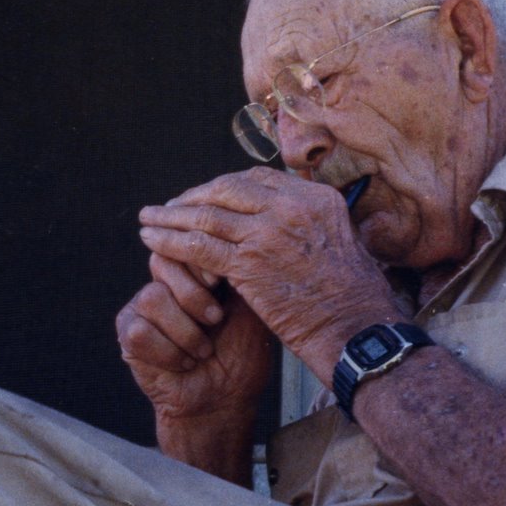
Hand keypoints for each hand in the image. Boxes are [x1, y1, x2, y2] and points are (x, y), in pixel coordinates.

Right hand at [116, 254, 274, 422]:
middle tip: (215, 320)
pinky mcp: (128, 335)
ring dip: (185, 331)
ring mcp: (142, 309)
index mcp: (195, 273)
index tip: (218, 282)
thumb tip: (226, 246)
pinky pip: (141, 331)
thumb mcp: (250, 308)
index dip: (199, 259)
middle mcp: (165, 285)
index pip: (184, 243)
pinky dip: (169, 352)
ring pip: (151, 298)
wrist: (225, 400)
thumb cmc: (241, 357)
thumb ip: (237, 274)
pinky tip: (182, 363)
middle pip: (163, 262)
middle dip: (193, 295)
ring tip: (202, 351)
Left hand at [137, 169, 400, 381]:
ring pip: (206, 215)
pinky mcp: (249, 263)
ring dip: (170, 217)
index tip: (202, 197)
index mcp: (315, 197)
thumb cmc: (349, 296)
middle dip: (192, 197)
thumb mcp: (338, 241)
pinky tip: (152, 241)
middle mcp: (292, 206)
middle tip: (168, 208)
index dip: (221, 186)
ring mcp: (268, 232)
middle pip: (226, 189)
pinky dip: (169, 242)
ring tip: (148, 219)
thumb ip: (306, 224)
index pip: (256, 178)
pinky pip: (198, 246)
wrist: (357, 328)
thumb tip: (276, 220)